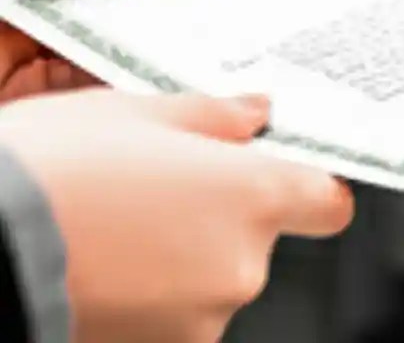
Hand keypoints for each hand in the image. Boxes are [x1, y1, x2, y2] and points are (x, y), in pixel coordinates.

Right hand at [0, 90, 353, 341]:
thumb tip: (253, 112)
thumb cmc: (47, 172)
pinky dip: (144, 298)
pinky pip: (169, 318)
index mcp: (256, 195)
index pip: (328, 202)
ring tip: (111, 231)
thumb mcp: (130, 113)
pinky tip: (98, 268)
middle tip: (153, 192)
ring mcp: (200, 320)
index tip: (282, 176)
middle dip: (216, 220)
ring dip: (176, 262)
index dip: (308, 188)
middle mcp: (243, 265)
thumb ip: (210, 115)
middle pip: (257, 241)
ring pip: (209, 282)